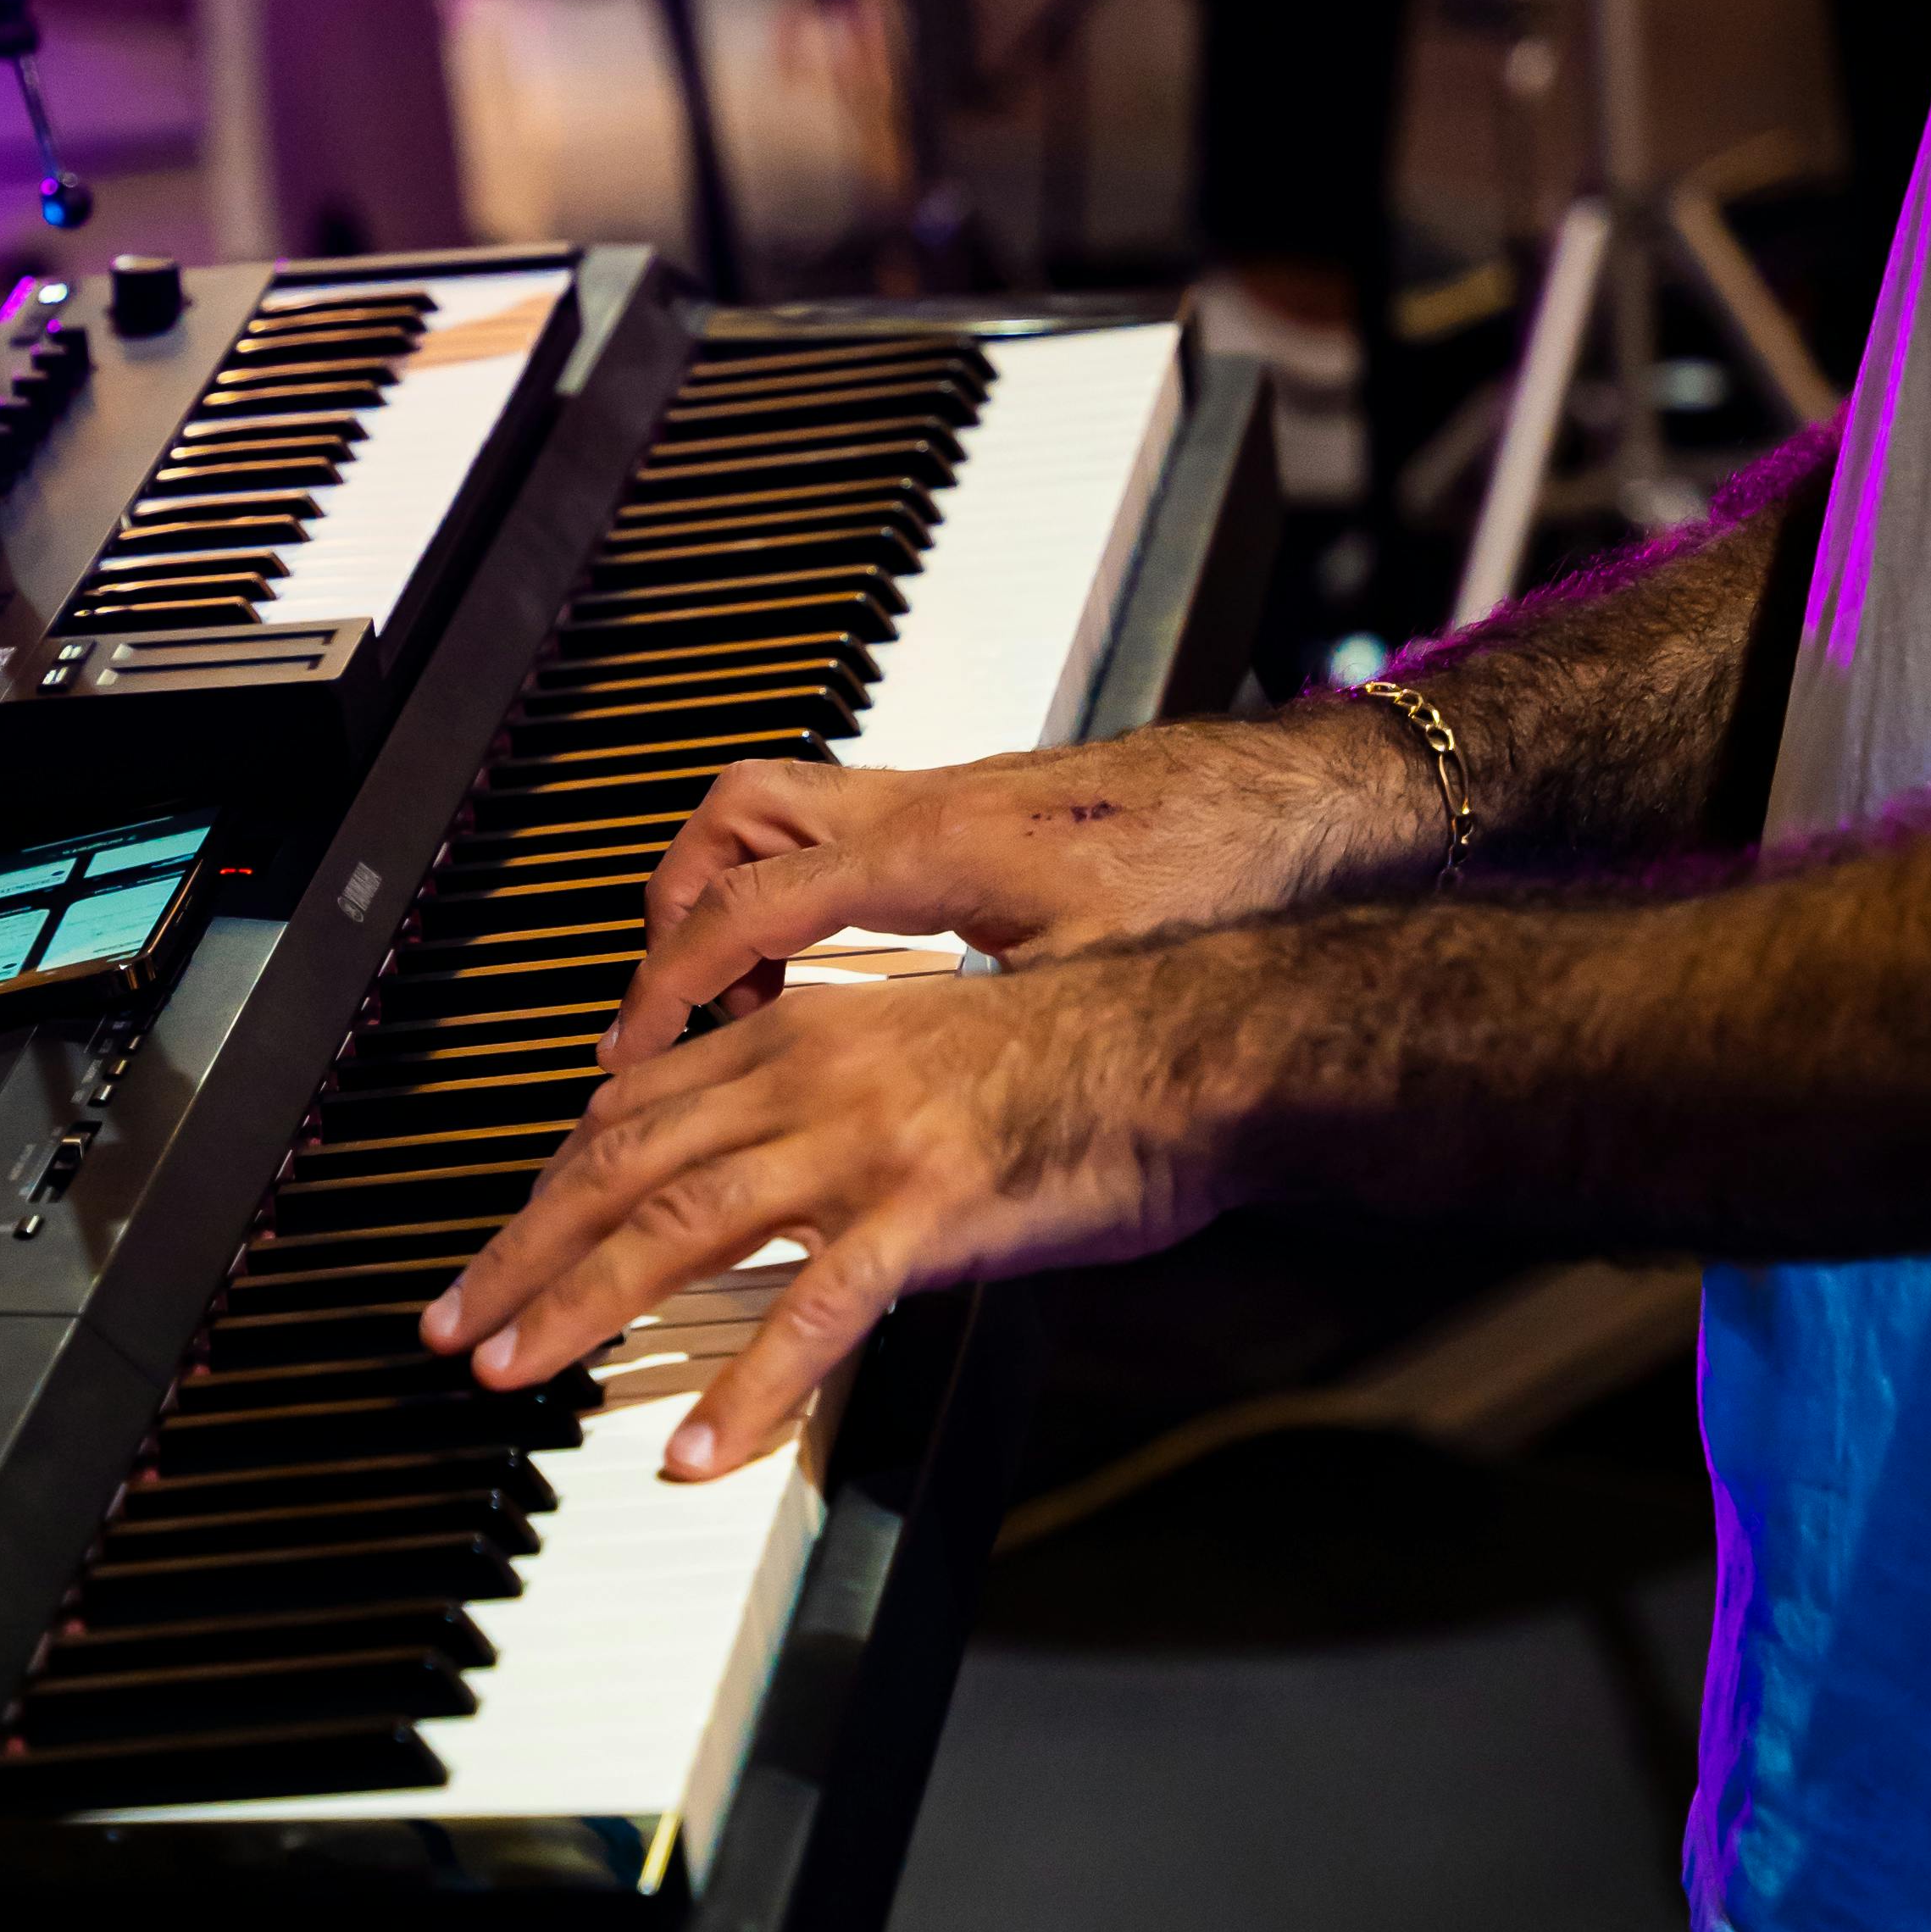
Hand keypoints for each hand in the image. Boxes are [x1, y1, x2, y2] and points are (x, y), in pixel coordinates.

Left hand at [420, 955, 1249, 1480]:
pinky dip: (748, 1388)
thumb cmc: (1070, 1056)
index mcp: (802, 1035)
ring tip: (518, 1373)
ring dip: (583, 1305)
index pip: (635, 1108)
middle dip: (523, 1249)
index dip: (550, 1181)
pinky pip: (815, 1315)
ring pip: (682, 1228)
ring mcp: (862, 1147)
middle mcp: (810, 1078)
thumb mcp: (916, 1043)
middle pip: (623, 1166)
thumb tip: (760, 1144)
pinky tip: (697, 1450)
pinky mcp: (927, 1217)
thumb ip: (828, 1083)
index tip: (503, 1242)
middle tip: (455, 1322)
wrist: (1183, 1047)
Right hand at [600, 709, 1428, 1069]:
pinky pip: (837, 833)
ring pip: (780, 809)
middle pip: (736, 818)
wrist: (1300, 808)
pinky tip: (834, 970)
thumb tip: (940, 1133)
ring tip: (738, 998)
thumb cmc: (1217, 883)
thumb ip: (1005, 1042)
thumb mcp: (1103, 980)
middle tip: (670, 1010)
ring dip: (737, 895)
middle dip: (679, 911)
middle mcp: (922, 806)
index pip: (755, 901)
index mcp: (936, 851)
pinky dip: (803, 895)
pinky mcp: (967, 810)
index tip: (630, 1048)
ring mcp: (940, 798)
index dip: (676, 981)